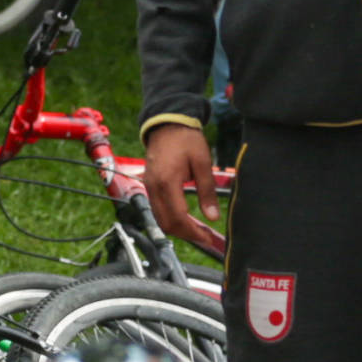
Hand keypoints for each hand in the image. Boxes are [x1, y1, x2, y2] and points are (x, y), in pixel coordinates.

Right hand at [144, 122, 222, 241]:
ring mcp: (149, 186)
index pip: (178, 218)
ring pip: (159, 219)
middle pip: (166, 223)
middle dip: (186, 234)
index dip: (193, 232)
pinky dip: (170, 218)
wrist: (167, 123)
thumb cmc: (186, 139)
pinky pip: (157, 209)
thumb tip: (213, 217)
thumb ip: (207, 191)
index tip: (208, 238)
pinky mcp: (149, 185)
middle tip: (205, 237)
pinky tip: (185, 218)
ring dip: (177, 228)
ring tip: (197, 230)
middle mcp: (153, 187)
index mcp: (167, 182)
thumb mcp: (202, 162)